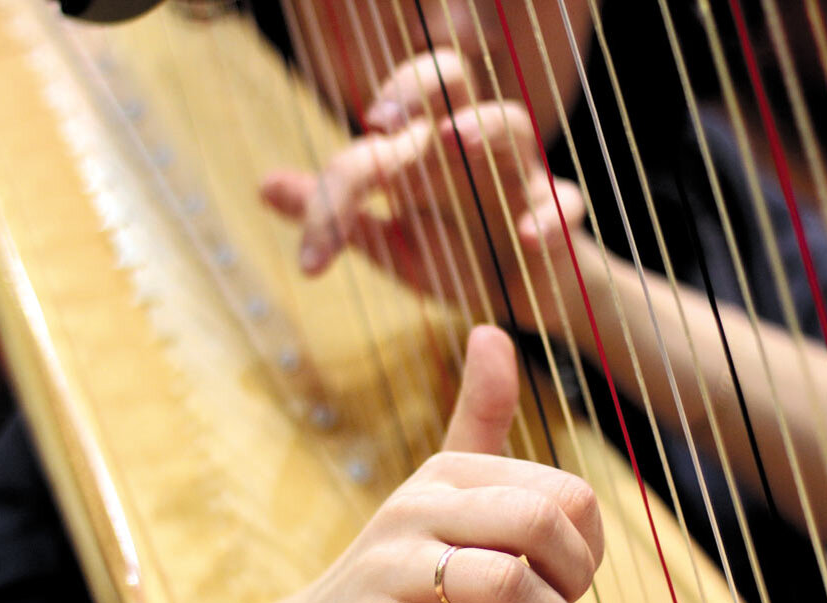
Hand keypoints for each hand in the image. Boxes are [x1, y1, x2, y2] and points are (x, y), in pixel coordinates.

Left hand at [261, 50, 585, 334]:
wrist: (525, 298)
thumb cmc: (461, 259)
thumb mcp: (394, 246)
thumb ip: (343, 217)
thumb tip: (263, 184)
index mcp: (421, 159)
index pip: (371, 147)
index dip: (334, 193)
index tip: (313, 260)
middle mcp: (466, 154)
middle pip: (450, 81)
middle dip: (416, 83)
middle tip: (380, 118)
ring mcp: (514, 180)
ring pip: (512, 123)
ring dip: (484, 125)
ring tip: (453, 139)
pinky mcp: (556, 216)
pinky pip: (563, 200)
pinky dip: (550, 213)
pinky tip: (528, 236)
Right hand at [274, 326, 602, 602]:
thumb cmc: (401, 568)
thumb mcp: (441, 491)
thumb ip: (478, 419)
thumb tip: (491, 328)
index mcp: (447, 472)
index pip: (562, 493)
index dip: (589, 544)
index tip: (574, 581)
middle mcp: (416, 506)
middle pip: (536, 521)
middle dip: (577, 579)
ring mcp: (388, 567)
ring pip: (502, 581)